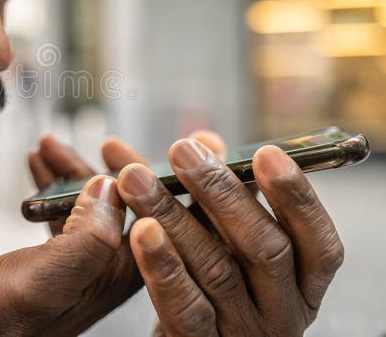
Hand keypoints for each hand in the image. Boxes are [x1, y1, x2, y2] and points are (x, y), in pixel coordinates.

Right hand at [0, 133, 222, 335]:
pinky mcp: (57, 263)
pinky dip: (51, 187)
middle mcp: (110, 267)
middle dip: (117, 167)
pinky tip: (38, 166)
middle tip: (108, 141)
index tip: (194, 142)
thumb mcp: (46, 278)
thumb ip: (85, 234)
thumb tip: (109, 184)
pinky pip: (65, 215)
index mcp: (121, 272)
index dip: (181, 178)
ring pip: (93, 205)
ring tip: (50, 145)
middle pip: (131, 204)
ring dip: (74, 172)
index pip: (167, 218)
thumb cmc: (1, 323)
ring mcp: (84, 264)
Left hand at [119, 140, 343, 335]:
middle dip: (221, 192)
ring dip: (174, 216)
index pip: (319, 243)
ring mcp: (243, 332)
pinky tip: (140, 229)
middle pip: (265, 249)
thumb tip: (202, 139)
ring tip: (137, 178)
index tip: (265, 153)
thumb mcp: (226, 242)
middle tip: (182, 150)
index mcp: (302, 283)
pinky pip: (184, 305)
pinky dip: (162, 265)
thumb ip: (217, 194)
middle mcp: (283, 311)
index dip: (296, 198)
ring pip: (217, 270)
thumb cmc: (213, 285)